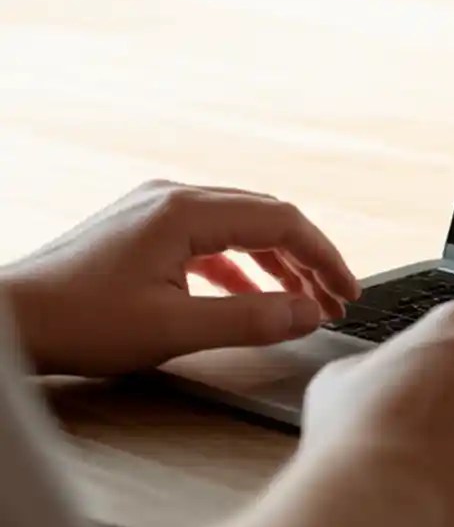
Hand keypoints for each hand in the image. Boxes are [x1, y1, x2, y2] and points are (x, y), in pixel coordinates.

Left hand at [0, 180, 359, 375]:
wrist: (8, 319)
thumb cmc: (77, 322)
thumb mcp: (174, 329)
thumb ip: (250, 318)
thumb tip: (307, 313)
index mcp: (186, 212)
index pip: (283, 221)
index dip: (324, 257)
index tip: (346, 291)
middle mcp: (173, 197)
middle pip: (266, 217)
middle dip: (306, 259)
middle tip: (333, 299)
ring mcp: (155, 208)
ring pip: (240, 225)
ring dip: (276, 262)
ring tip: (302, 300)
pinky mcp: (141, 227)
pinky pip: (210, 236)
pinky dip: (240, 264)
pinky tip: (250, 294)